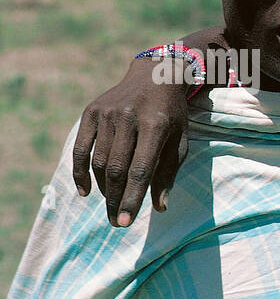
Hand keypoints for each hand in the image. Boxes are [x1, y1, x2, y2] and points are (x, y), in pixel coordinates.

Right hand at [72, 56, 189, 225]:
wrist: (155, 75)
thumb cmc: (172, 115)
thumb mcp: (180, 141)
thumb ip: (168, 173)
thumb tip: (160, 207)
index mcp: (155, 126)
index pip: (140, 170)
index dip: (132, 198)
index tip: (126, 222)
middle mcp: (128, 118)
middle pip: (117, 169)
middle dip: (116, 199)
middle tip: (116, 222)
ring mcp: (106, 114)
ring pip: (99, 161)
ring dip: (103, 189)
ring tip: (111, 206)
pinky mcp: (90, 112)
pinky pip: (81, 149)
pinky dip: (80, 172)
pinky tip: (86, 191)